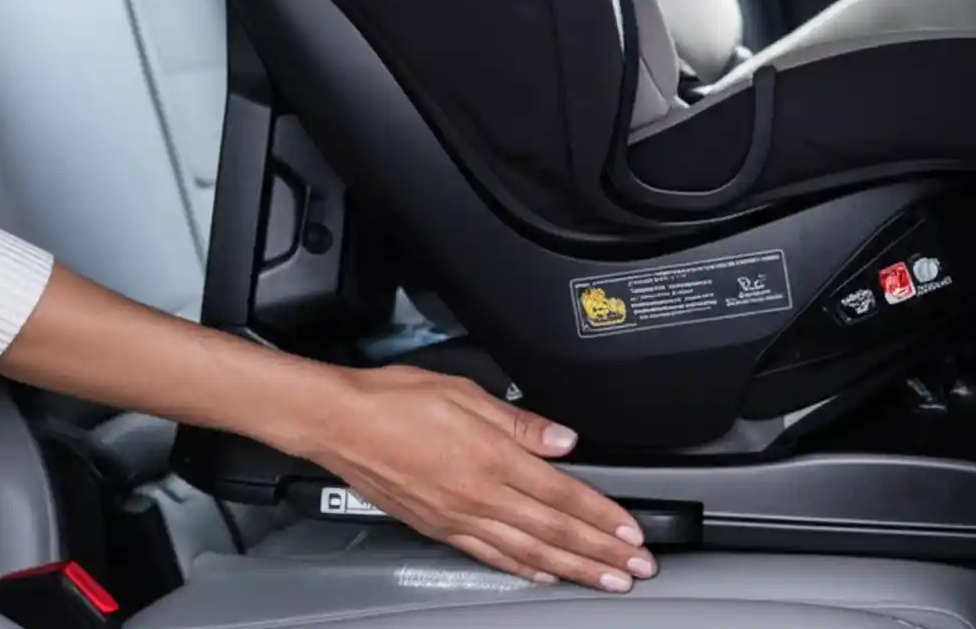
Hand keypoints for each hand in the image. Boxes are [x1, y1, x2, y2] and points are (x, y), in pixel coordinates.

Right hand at [299, 366, 657, 592]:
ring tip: (604, 581)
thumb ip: (520, 422)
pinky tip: (543, 575)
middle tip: (635, 569)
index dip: (603, 517)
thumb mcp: (464, 393)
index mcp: (492, 458)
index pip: (563, 494)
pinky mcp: (438, 528)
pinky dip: (523, 569)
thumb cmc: (394, 400)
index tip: (631, 533)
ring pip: (529, 552)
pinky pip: (491, 555)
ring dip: (573, 568)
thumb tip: (562, 439)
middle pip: (554, 532)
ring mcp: (458, 517)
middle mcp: (479, 495)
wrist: (340, 423)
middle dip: (601, 553)